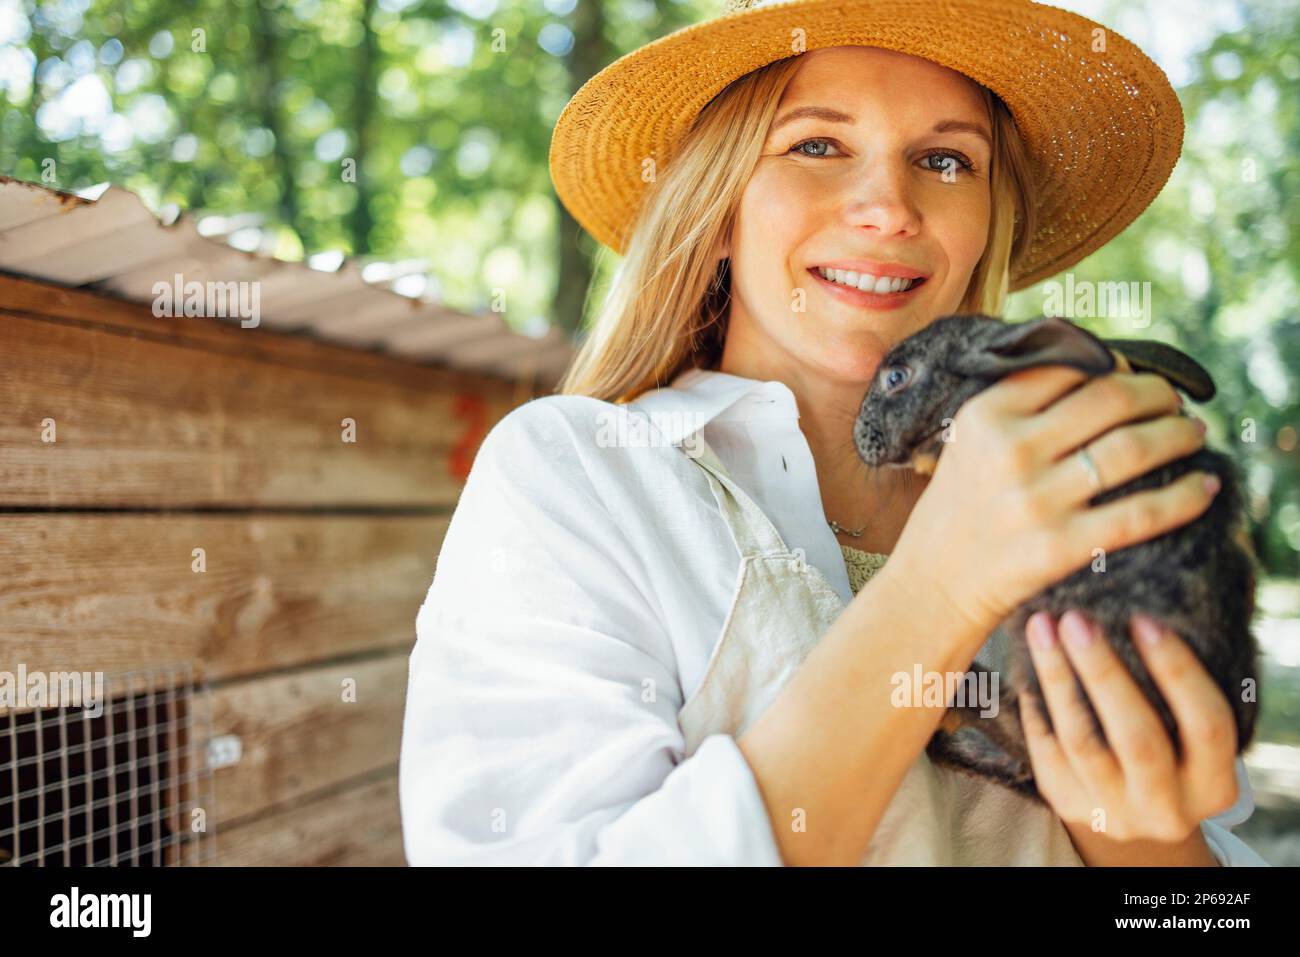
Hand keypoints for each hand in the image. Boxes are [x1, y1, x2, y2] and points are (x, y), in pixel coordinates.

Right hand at [891, 361, 1215, 639]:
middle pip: (1111, 398)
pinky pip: (1142, 512)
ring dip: (1179, 434)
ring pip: (1134, 447)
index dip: (1114, 363)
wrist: (933, 583)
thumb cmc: (958, 508)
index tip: (1133, 374)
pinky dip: (1185, 496)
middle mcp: (1011, 449)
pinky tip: (1204, 487)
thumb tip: (1102, 374)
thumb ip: (1019, 405)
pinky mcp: (1061, 545)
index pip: (1068, 365)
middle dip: (1158, 393)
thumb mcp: (968, 440)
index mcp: (985, 415)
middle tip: (1174, 401)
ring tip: (1193, 434)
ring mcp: (1037, 499)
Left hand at [1019, 609, 1240, 850]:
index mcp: (1214, 785)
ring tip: (1041, 627)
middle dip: (1103, 672)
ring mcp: (1116, 815)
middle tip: (1075, 619)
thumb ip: (1176, 691)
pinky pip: (1046, 751)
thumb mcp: (1188, 730)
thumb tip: (1136, 609)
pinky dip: (1036, 705)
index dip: (1177, 670)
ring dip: (1057, 678)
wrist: (1134, 803)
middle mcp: (1168, 808)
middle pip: (1137, 738)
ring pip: (1080, 742)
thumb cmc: (1170, 742)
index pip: (1206, 724)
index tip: (1143, 619)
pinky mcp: (1070, 806)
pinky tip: (1027, 665)